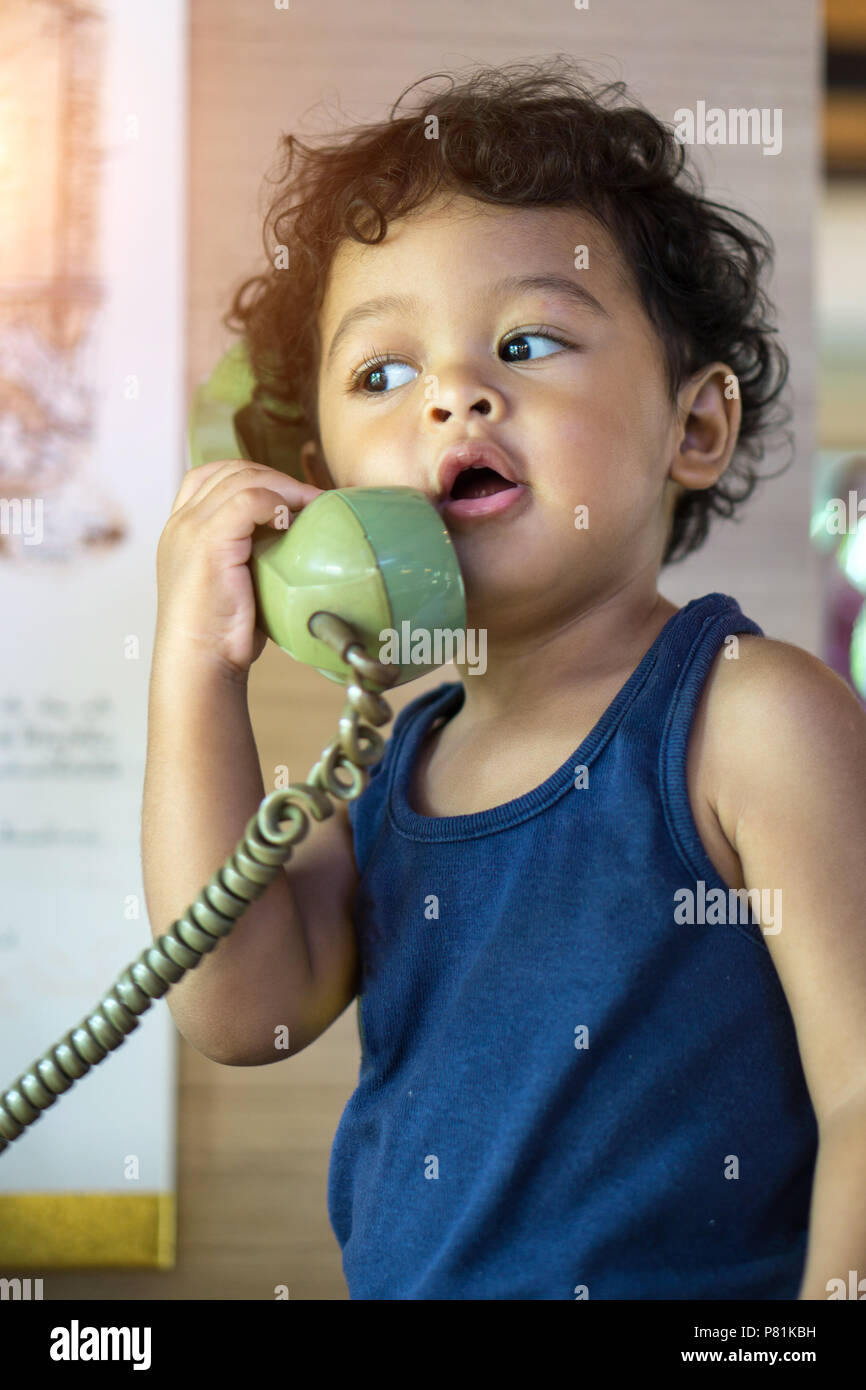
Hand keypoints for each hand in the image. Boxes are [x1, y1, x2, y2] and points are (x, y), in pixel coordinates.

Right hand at [155, 459, 322, 680]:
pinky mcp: (208, 543)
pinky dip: (279, 502)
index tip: (289, 496)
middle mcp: (180, 523)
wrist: (198, 664)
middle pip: (230, 470)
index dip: (254, 475)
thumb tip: (293, 544)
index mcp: (180, 529)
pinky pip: (249, 501)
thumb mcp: (231, 584)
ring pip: (242, 479)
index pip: (211, 475)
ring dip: (285, 487)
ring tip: (314, 505)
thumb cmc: (221, 636)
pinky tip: (297, 520)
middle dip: (275, 477)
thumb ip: (247, 556)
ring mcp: (190, 529)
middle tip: (311, 499)